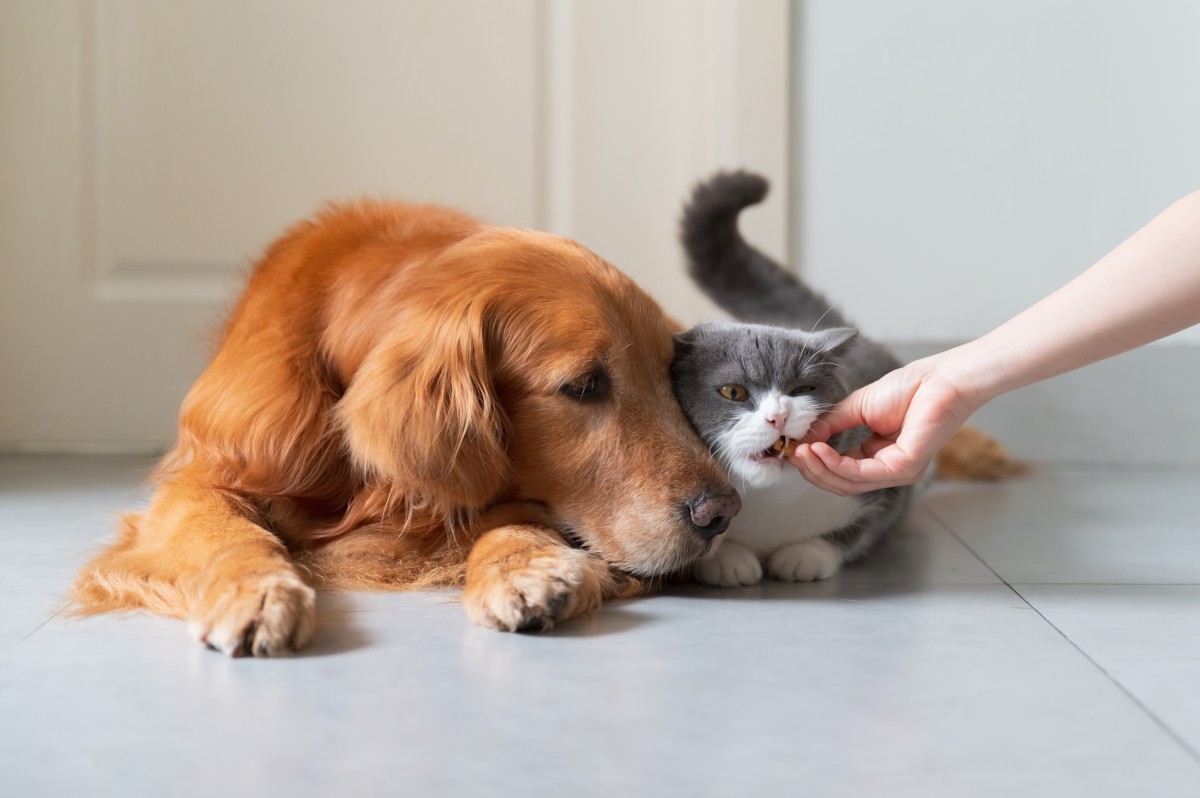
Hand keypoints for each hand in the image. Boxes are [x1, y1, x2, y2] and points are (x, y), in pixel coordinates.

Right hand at [787, 356, 981, 494]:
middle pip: (839, 483)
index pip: (840, 470)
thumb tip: (800, 438)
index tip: (791, 448)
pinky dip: (835, 464)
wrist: (940, 379)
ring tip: (801, 451)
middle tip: (792, 453)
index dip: (814, 462)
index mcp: (877, 455)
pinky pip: (860, 474)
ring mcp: (896, 472)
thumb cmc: (908, 388)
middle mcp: (887, 469)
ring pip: (847, 484)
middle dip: (812, 470)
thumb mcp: (856, 407)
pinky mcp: (903, 470)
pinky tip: (819, 449)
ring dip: (819, 468)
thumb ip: (830, 424)